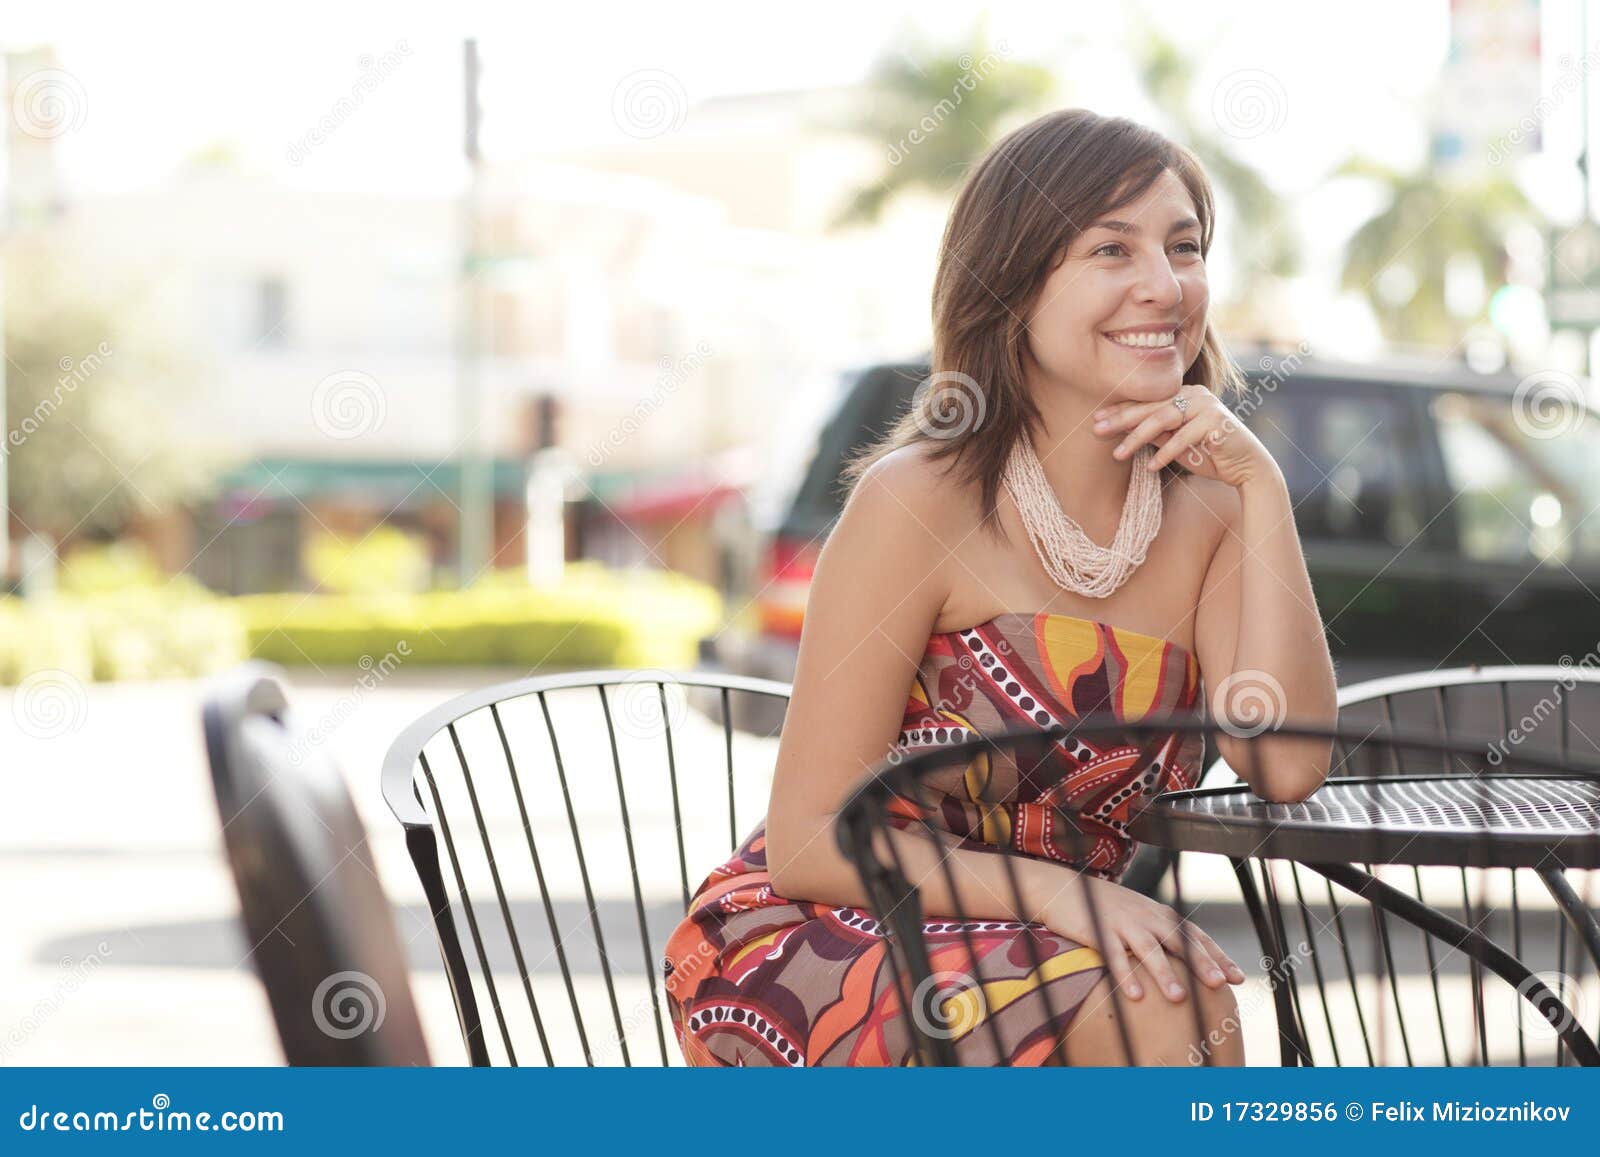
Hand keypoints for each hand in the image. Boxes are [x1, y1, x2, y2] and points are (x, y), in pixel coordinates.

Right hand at [1042, 874, 1245, 1001]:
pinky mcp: (1097, 929)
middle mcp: (1146, 916)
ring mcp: (1122, 922)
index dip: (1217, 956)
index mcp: (1160, 914)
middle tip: (1219, 985)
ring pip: (1148, 949)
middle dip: (1201, 962)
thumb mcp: (1139, 915)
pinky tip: (1136, 996)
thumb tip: (1191, 964)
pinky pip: (1113, 955)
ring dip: (1164, 973)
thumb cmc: (1106, 909)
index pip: (1196, 935)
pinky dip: (1126, 974)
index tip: (1238, 978)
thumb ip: (1162, 934)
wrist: (1064, 888)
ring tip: (1179, 998)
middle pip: (1179, 940)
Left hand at [1091, 384, 1276, 490]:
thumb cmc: (1209, 454)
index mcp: (1184, 395)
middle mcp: (1195, 395)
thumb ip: (1154, 433)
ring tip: (1118, 454)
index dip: (1121, 409)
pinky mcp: (1217, 422)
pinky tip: (1150, 466)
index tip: (1096, 419)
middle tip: (1097, 430)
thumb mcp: (1174, 443)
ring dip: (1138, 437)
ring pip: (1164, 418)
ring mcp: (1207, 406)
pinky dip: (1166, 452)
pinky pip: (1184, 437)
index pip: (1147, 401)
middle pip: (1151, 406)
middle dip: (1122, 419)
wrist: (1247, 467)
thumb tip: (1121, 429)